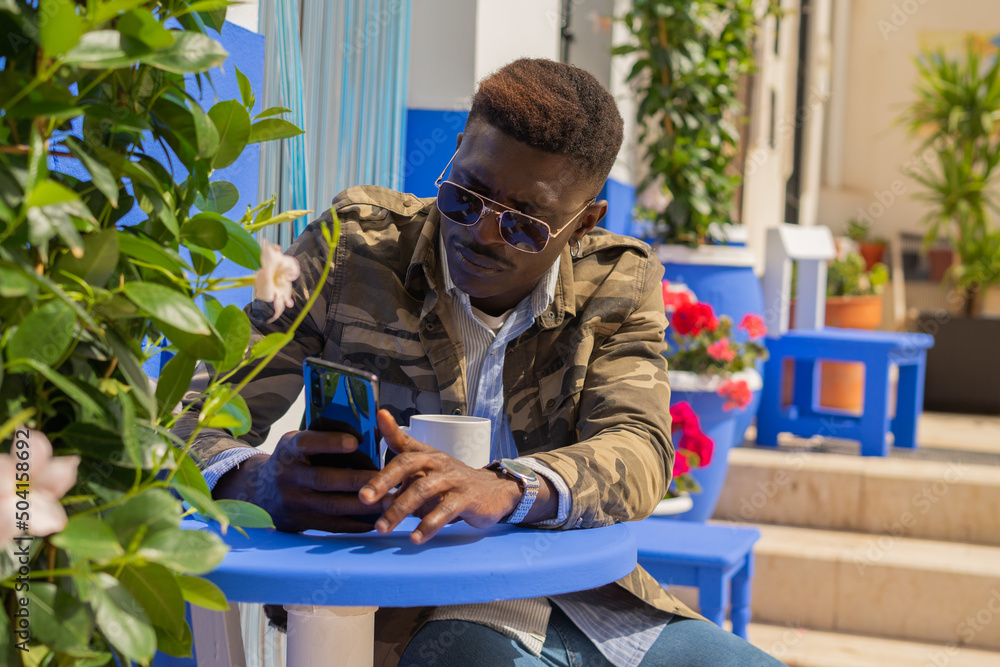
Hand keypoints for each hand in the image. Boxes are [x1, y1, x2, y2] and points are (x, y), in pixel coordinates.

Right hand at [213, 430, 380, 533]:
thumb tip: (362, 436)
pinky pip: (333, 525)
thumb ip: (326, 433)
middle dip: (357, 480)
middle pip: (324, 479)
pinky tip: (377, 519)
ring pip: (331, 505)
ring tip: (389, 501)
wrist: (261, 493)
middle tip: (386, 478)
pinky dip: (356, 523)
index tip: (355, 442)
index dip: (330, 442)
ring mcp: (295, 502)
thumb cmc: (293, 459)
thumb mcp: (299, 439)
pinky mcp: (303, 522)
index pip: (307, 444)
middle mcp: (290, 477)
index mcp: (290, 451)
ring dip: (363, 505)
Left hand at [359, 410, 523, 543]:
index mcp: (427, 455)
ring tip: (382, 528)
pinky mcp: (467, 499)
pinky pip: (444, 512)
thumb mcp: (428, 475)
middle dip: (384, 481)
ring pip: (423, 491)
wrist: (495, 492)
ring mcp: (453, 480)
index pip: (404, 443)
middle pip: (408, 464)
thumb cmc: (452, 484)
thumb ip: (400, 479)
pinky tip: (415, 538)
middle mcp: (438, 463)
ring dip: (400, 510)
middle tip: (364, 499)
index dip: (390, 430)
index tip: (378, 418)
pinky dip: (428, 526)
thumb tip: (371, 497)